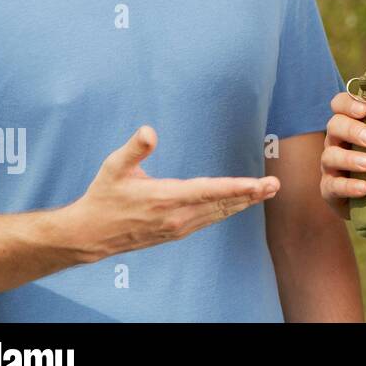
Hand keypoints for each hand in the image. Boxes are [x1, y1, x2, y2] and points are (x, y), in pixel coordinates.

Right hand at [62, 126, 279, 261]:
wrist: (89, 234)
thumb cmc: (103, 196)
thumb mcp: (113, 167)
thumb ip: (134, 149)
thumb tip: (149, 131)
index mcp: (165, 197)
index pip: (209, 191)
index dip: (237, 187)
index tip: (259, 184)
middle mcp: (176, 215)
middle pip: (221, 203)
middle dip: (251, 194)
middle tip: (275, 185)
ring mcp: (177, 226)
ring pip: (218, 213)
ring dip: (244, 203)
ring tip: (266, 192)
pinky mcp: (176, 232)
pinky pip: (209, 220)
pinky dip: (227, 210)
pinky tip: (240, 204)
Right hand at [319, 90, 365, 218]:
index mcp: (350, 123)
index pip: (340, 104)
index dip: (348, 103)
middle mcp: (337, 141)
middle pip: (334, 126)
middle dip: (352, 130)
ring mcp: (331, 165)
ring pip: (330, 155)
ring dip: (349, 158)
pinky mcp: (330, 188)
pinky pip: (332, 185)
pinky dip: (348, 186)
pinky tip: (364, 188)